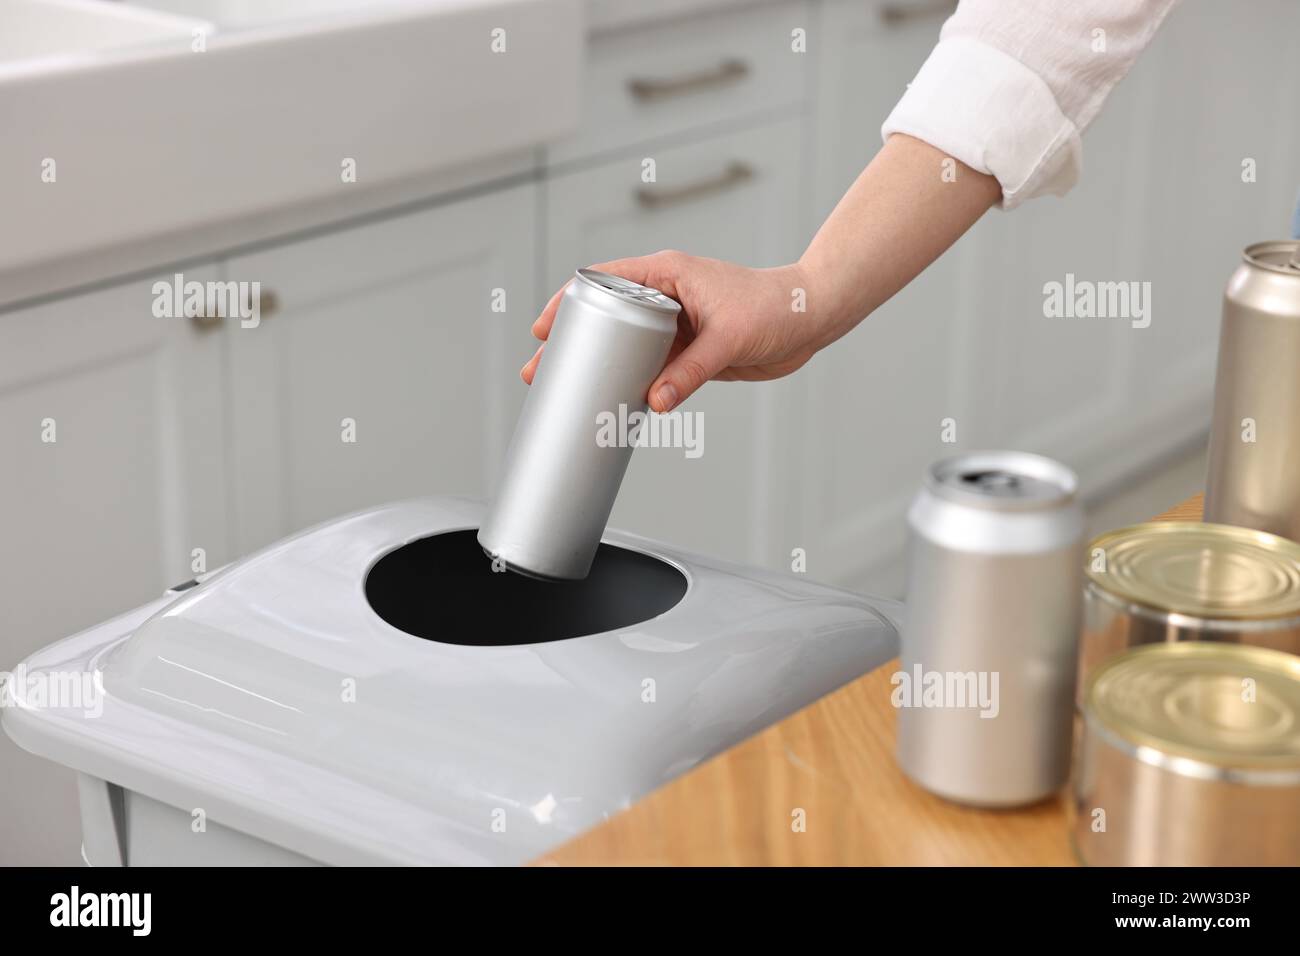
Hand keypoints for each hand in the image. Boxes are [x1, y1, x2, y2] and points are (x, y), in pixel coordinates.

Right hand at [521, 253, 835, 412]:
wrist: (811, 319)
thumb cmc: (776, 308)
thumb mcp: (729, 339)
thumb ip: (690, 371)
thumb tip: (655, 401)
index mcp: (668, 274)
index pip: (605, 281)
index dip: (570, 302)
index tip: (545, 327)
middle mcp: (667, 295)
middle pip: (607, 316)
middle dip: (574, 341)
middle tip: (541, 368)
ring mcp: (677, 323)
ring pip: (626, 344)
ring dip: (600, 365)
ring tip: (568, 389)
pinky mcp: (690, 348)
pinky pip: (652, 365)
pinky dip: (631, 380)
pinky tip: (613, 398)